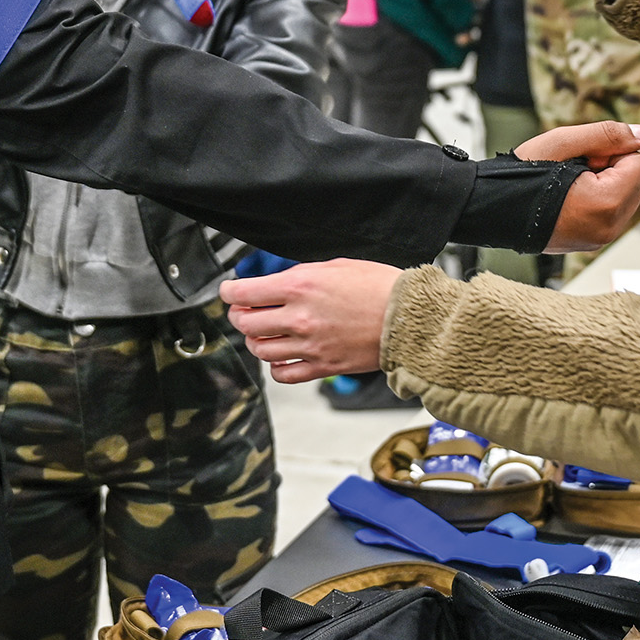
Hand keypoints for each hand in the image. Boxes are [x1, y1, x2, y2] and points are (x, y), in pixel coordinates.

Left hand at [222, 259, 404, 383]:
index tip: (229, 292)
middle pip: (247, 324)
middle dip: (240, 316)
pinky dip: (276, 366)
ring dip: (256, 341)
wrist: (410, 319)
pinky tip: (282, 356)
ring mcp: (310, 345)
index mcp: (301, 285)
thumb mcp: (337, 266)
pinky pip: (283, 374)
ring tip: (263, 334)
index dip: (229, 293)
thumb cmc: (381, 288)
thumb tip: (279, 283)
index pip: (245, 293)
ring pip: (260, 350)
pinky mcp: (322, 367)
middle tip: (245, 312)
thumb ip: (302, 275)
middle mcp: (300, 317)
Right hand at [517, 120, 639, 250]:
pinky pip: (611, 215)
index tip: (582, 159)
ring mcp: (600, 240)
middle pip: (636, 183)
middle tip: (573, 172)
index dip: (611, 154)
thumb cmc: (521, 174)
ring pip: (625, 198)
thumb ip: (609, 135)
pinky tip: (567, 200)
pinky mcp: (591, 244)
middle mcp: (609, 228)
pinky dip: (596, 203)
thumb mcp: (564, 142)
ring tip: (568, 186)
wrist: (490, 208)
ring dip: (604, 186)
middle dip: (611, 170)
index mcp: (606, 203)